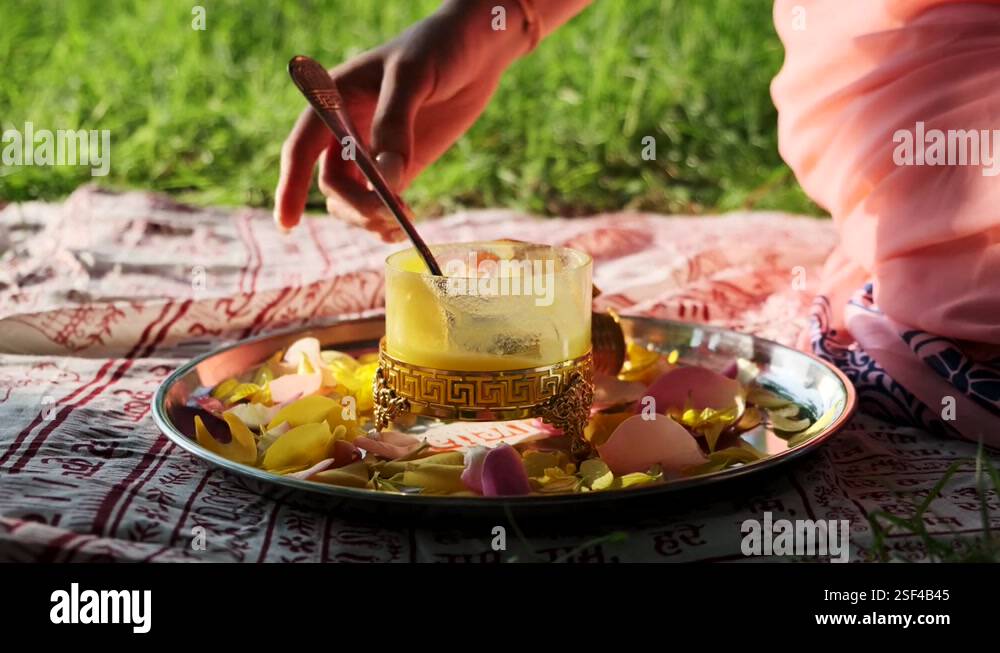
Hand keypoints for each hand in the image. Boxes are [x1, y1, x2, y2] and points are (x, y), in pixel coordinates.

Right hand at [274, 0, 529, 240]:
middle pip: (333, 185)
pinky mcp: (402, 164)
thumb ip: (394, 124)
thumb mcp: (412, 76)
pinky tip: (403, 228)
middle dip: (355, 205)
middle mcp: (347, 129)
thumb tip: (385, 182)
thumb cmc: (437, 48)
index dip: (291, 186)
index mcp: (334, 101)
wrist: (478, 49)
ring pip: (354, 200)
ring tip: (400, 225)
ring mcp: (374, 151)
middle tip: (389, 215)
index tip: (288, 223)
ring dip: (370, 219)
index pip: (302, 148)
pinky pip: (383, 202)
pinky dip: (388, 220)